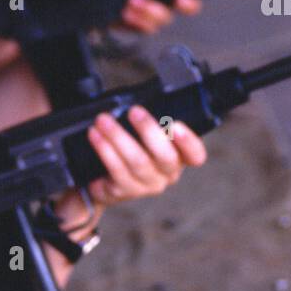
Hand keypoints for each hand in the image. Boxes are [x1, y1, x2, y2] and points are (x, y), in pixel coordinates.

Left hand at [86, 107, 207, 204]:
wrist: (102, 177)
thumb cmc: (130, 146)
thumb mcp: (143, 133)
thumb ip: (148, 122)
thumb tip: (137, 99)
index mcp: (179, 156)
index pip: (195, 155)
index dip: (189, 142)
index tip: (176, 125)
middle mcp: (167, 174)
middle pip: (165, 157)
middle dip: (149, 130)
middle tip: (134, 111)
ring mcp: (147, 185)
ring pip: (137, 161)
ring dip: (118, 137)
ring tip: (103, 120)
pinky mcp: (125, 191)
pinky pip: (116, 170)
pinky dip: (104, 150)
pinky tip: (95, 136)